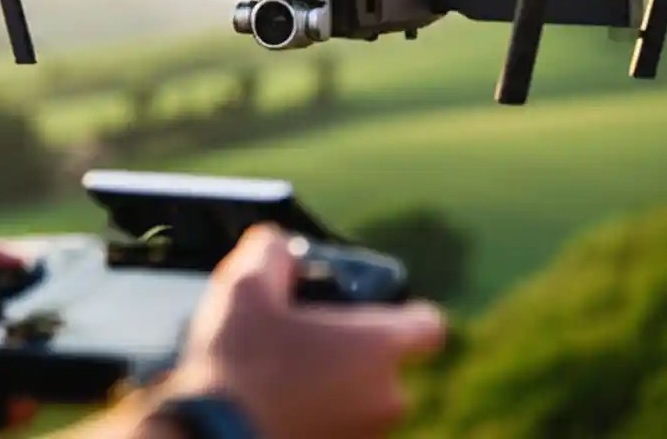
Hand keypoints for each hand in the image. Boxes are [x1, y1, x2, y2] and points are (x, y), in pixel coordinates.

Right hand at [159, 224, 446, 438]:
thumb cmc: (237, 366)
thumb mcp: (245, 286)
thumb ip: (271, 251)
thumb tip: (277, 247)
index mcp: (378, 348)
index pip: (428, 325)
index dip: (403, 312)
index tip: (367, 310)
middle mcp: (386, 399)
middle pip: (384, 365)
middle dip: (350, 352)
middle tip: (301, 340)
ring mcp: (363, 438)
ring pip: (359, 401)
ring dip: (331, 387)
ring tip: (277, 376)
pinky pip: (337, 429)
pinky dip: (314, 415)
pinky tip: (272, 405)